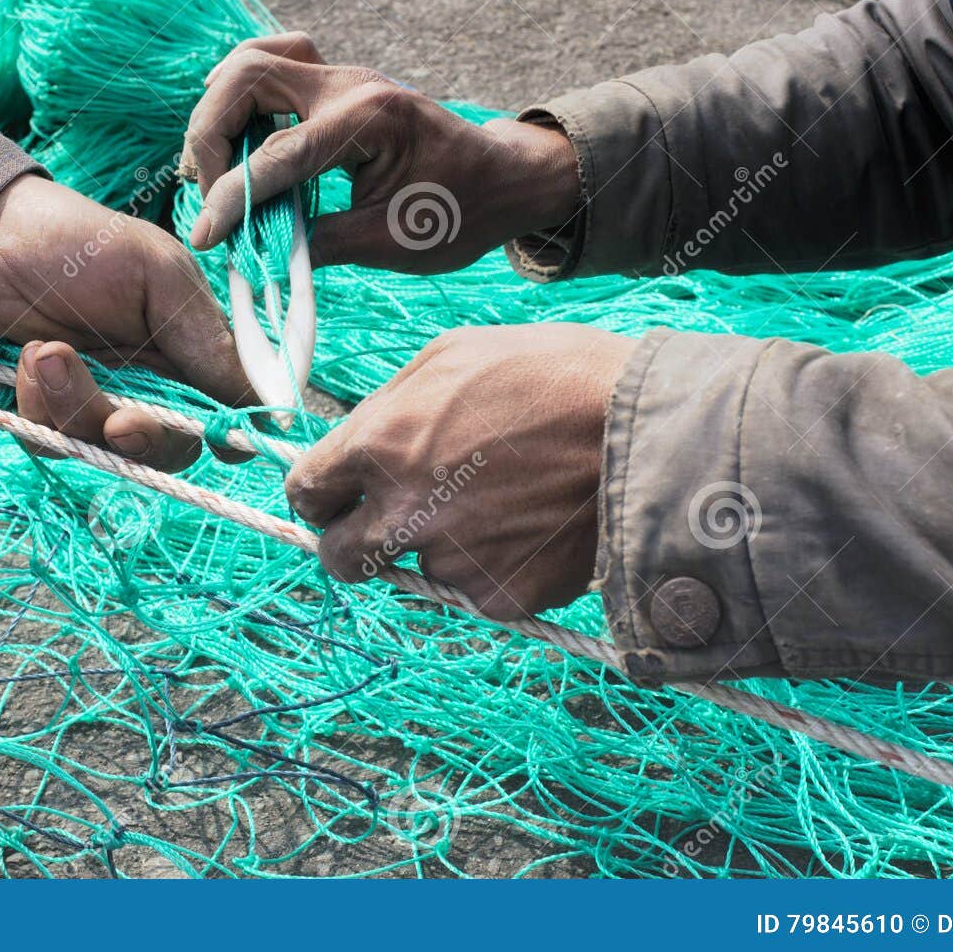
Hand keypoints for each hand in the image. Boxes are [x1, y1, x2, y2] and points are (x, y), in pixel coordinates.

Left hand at [0, 173, 251, 470]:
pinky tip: (22, 360)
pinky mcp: (42, 411)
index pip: (224, 411)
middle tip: (119, 421)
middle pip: (167, 448)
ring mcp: (93, 399)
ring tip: (44, 353)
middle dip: (143, 440)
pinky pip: (51, 442)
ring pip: (104, 449)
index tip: (218, 443)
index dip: (226, 434)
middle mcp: (147, 381)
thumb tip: (266, 405)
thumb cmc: (75, 240)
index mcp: (187, 347)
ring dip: (75, 409)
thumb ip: (207, 340)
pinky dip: (36, 408)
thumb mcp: (156, 273)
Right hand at [183, 33, 578, 272]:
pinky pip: (274, 62)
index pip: (277, 155)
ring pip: (254, 59)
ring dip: (220, 108)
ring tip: (215, 165)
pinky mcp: (336, 82)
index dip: (232, 199)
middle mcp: (351, 83)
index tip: (205, 238)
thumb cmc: (460, 212)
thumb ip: (320, 244)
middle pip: (248, 76)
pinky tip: (234, 130)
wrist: (504, 179)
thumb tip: (254, 254)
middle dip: (211, 133)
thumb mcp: (392, 242)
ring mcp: (342, 75)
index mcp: (370, 120)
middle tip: (207, 190)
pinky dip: (241, 91)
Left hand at [285, 323, 634, 619]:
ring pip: (416, 570)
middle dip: (356, 540)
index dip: (321, 493)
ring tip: (499, 502)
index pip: (306, 493)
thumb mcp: (452, 355)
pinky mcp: (500, 596)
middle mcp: (403, 510)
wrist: (646, 428)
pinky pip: (475, 591)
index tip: (338, 494)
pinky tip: (530, 527)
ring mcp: (452, 559)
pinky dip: (494, 567)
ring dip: (439, 546)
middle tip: (397, 518)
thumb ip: (387, 407)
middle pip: (338, 557)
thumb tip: (354, 443)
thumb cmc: (551, 373)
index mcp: (380, 443)